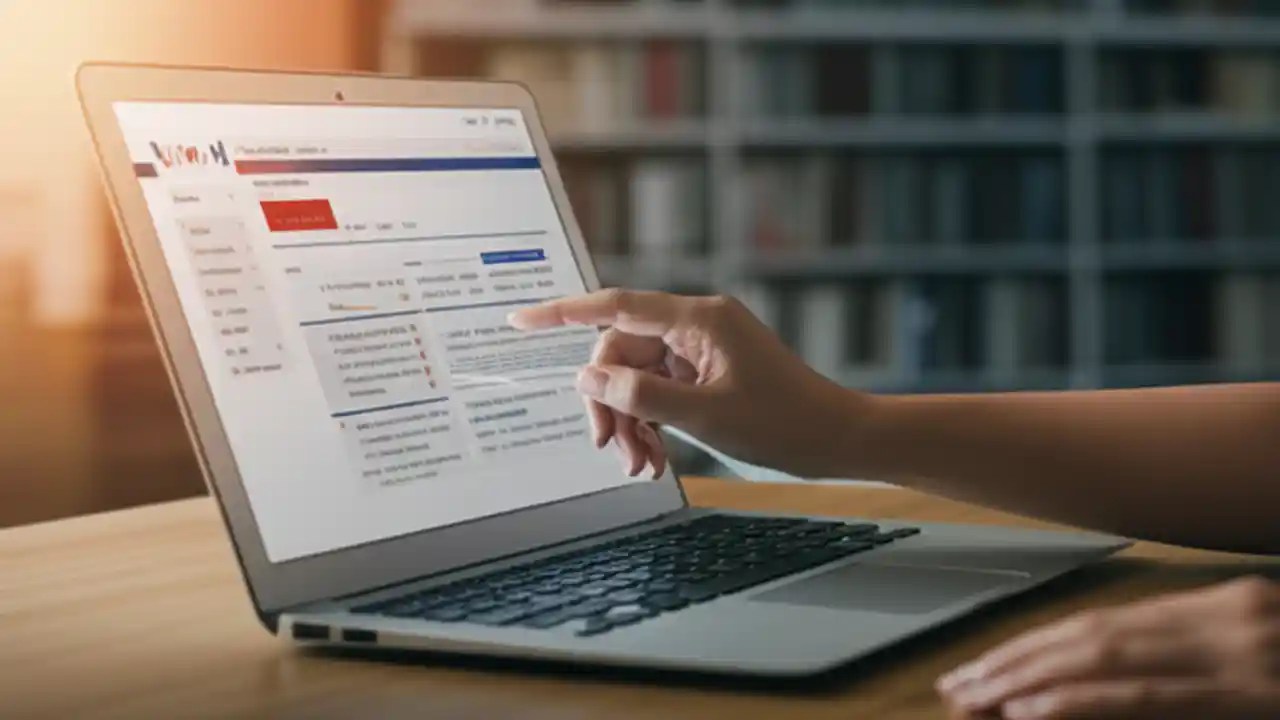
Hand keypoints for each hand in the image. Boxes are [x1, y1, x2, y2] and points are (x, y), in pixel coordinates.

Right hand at [509, 289, 867, 477]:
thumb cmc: (786, 424)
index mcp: (698, 320)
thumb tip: (587, 378)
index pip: (615, 307)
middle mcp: (697, 327)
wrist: (840, 441)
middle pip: (623, 353)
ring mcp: (703, 351)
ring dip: (630, 421)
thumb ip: (640, 395)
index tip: (520, 319)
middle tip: (608, 449)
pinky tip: (653, 459)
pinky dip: (652, 424)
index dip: (562, 313)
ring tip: (639, 466)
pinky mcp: (709, 375)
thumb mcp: (704, 416)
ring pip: (638, 378)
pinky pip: (662, 393)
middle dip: (609, 402)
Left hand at [937, 576, 1279, 718]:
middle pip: (1094, 635)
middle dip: (1017, 661)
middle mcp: (1226, 616)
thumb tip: (1120, 669)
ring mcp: (1242, 652)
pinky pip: (1153, 697)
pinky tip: (1035, 712)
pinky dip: (1085, 702)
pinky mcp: (1255, 692)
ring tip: (977, 698)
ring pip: (1110, 661)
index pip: (1108, 622)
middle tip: (958, 684)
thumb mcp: (1260, 650)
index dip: (1039, 642)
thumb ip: (1197, 653)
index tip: (986, 662)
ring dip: (1032, 682)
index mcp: (1225, 604)